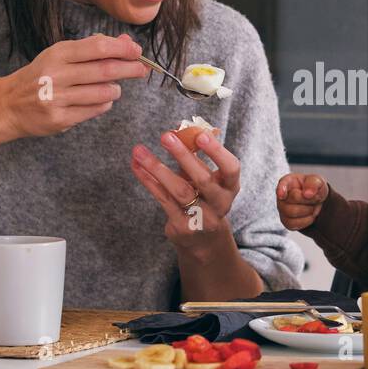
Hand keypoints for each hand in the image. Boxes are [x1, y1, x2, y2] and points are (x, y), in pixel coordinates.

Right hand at [0, 33, 147, 138]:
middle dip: (130, 69)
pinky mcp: (60, 119)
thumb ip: (92, 48)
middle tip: (142, 70)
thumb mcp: (60, 55)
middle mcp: (56, 75)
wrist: (8, 104)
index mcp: (57, 54)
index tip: (138, 51)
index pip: (98, 48)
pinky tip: (99, 101)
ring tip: (112, 88)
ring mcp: (57, 99)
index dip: (123, 49)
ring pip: (104, 93)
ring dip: (115, 90)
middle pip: (106, 71)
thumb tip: (126, 42)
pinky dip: (104, 104)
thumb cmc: (41, 76)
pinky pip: (96, 110)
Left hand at [130, 128, 241, 252]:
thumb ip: (196, 156)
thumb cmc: (205, 198)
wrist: (204, 240)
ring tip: (139, 151)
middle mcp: (220, 204)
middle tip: (166, 136)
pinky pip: (162, 198)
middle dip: (183, 156)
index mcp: (230, 187)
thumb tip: (180, 128)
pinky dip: (148, 180)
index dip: (217, 152)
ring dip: (157, 168)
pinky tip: (137, 166)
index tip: (200, 135)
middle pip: (203, 179)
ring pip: (179, 191)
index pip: (230, 168)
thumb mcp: (207, 178)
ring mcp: (201, 218)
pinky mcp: (181, 226)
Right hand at [275, 173, 328, 230]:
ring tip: (312, 206)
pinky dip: (306, 221)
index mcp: (288, 182)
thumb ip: (313, 183)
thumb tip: (307, 193)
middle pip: (292, 200)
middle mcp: (281, 196)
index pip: (282, 185)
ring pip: (291, 213)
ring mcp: (282, 209)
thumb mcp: (317, 181)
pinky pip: (293, 224)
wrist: (317, 202)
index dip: (281, 190)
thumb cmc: (314, 189)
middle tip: (316, 198)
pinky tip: (309, 215)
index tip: (282, 195)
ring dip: (308, 211)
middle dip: (308, 200)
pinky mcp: (286, 221)